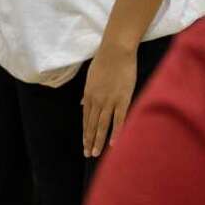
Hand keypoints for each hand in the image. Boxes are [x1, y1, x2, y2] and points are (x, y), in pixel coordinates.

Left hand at [80, 39, 137, 157]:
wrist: (116, 50)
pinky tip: (113, 144)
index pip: (86, 119)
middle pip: (92, 124)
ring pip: (102, 125)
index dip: (85, 133)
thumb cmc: (104, 61)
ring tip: (96, 153)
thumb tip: (81, 104)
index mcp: (88, 95)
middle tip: (88, 154)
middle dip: (89, 140)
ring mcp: (109, 100)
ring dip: (98, 140)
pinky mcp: (122, 99)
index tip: (84, 144)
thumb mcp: (90, 77)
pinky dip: (116, 132)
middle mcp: (96, 100)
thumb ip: (87, 93)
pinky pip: (118, 119)